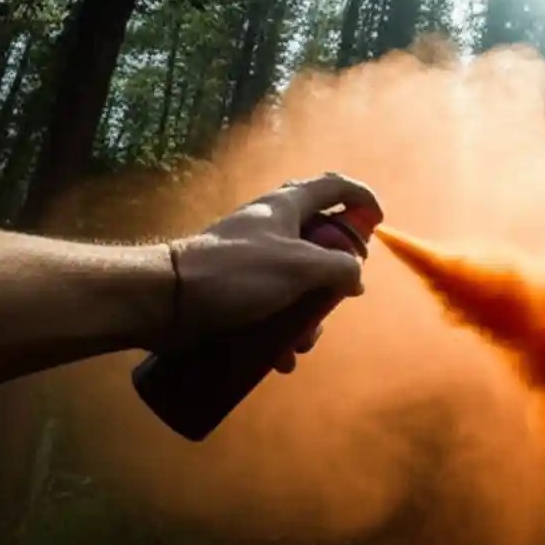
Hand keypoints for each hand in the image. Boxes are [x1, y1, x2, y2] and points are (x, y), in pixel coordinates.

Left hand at [166, 173, 383, 371]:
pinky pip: (270, 308)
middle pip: (319, 244)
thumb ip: (339, 267)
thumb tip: (356, 278)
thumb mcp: (301, 267)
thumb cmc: (236, 273)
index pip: (335, 186)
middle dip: (333, 282)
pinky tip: (280, 358)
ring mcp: (250, 258)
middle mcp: (269, 227)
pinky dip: (280, 333)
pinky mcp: (233, 288)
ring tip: (301, 343)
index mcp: (286, 207)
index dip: (362, 199)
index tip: (378, 225)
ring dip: (307, 318)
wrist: (166, 300)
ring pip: (296, 285)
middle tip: (335, 302)